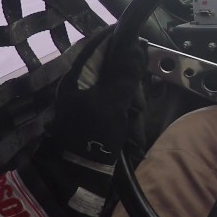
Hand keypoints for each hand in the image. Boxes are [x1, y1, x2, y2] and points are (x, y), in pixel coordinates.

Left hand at [45, 36, 148, 169]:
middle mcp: (81, 86)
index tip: (139, 40)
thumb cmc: (92, 137)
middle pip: (112, 67)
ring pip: (118, 88)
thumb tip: (135, 45)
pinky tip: (129, 130)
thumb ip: (124, 74)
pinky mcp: (97, 118)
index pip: (97, 44)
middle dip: (129, 80)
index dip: (118, 38)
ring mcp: (88, 103)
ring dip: (130, 101)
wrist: (77, 178)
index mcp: (78, 77)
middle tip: (136, 98)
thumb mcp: (112, 103)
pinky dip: (126, 115)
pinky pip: (117, 107)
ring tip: (133, 117)